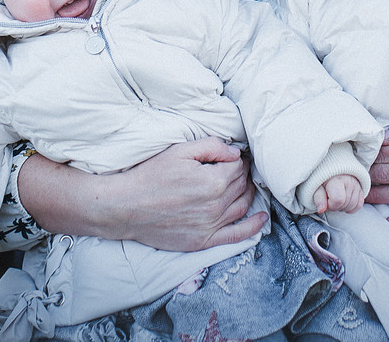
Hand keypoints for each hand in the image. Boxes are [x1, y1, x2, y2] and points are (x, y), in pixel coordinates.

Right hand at [19, 138, 265, 251]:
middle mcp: (217, 205)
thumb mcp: (180, 151)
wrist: (127, 207)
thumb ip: (211, 147)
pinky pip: (237, 236)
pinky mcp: (204, 241)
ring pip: (242, 206)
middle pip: (242, 185)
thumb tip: (236, 153)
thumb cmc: (151, 176)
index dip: (237, 159)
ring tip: (245, 184)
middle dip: (243, 174)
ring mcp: (211, 226)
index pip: (238, 167)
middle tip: (236, 167)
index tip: (233, 155)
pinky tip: (262, 218)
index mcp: (214, 181)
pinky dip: (253, 227)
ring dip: (249, 194)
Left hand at [313, 174, 364, 213]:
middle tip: (330, 199)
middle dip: (336, 206)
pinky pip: (359, 205)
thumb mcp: (317, 187)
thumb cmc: (322, 179)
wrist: (331, 168)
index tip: (326, 199)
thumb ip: (319, 198)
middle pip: (345, 205)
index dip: (330, 205)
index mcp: (337, 180)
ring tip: (336, 199)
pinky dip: (351, 207)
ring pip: (353, 206)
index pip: (338, 200)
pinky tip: (344, 202)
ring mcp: (357, 185)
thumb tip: (321, 209)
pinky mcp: (361, 188)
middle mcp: (349, 181)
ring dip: (343, 207)